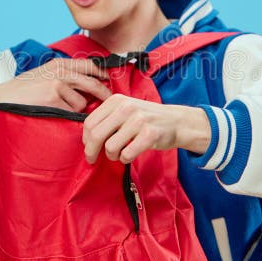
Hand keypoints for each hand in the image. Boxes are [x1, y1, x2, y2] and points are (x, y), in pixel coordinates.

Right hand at [0, 58, 111, 140]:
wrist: (4, 99)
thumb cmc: (26, 89)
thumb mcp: (45, 74)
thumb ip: (66, 75)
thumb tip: (90, 84)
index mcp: (60, 64)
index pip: (90, 65)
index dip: (103, 74)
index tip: (111, 81)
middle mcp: (61, 72)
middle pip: (93, 84)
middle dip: (104, 94)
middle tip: (109, 101)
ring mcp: (58, 85)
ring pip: (81, 103)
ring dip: (75, 109)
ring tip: (58, 109)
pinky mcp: (54, 99)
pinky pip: (71, 113)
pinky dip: (66, 116)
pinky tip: (53, 113)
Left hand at [82, 94, 211, 163]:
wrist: (176, 121)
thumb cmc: (147, 119)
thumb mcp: (126, 109)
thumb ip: (107, 118)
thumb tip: (86, 138)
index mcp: (117, 100)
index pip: (90, 122)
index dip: (85, 139)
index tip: (88, 147)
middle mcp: (126, 108)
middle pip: (96, 135)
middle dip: (91, 151)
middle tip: (93, 159)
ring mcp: (139, 120)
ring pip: (110, 147)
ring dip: (112, 156)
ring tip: (119, 154)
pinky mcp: (150, 134)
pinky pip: (126, 154)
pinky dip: (125, 159)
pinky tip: (129, 155)